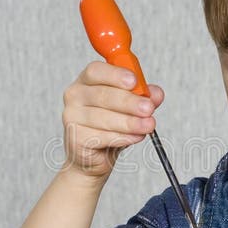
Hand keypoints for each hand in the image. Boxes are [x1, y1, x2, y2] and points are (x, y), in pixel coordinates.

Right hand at [61, 61, 164, 179]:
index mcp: (87, 80)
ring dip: (129, 122)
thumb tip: (156, 94)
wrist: (95, 156)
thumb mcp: (131, 107)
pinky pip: (102, 136)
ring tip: (148, 125)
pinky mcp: (75, 138)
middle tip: (148, 108)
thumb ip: (144, 96)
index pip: (96, 71)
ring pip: (103, 118)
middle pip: (102, 95)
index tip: (134, 81)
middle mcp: (75, 95)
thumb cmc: (110, 125)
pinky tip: (135, 137)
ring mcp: (72, 116)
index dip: (115, 74)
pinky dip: (122, 137)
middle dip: (129, 102)